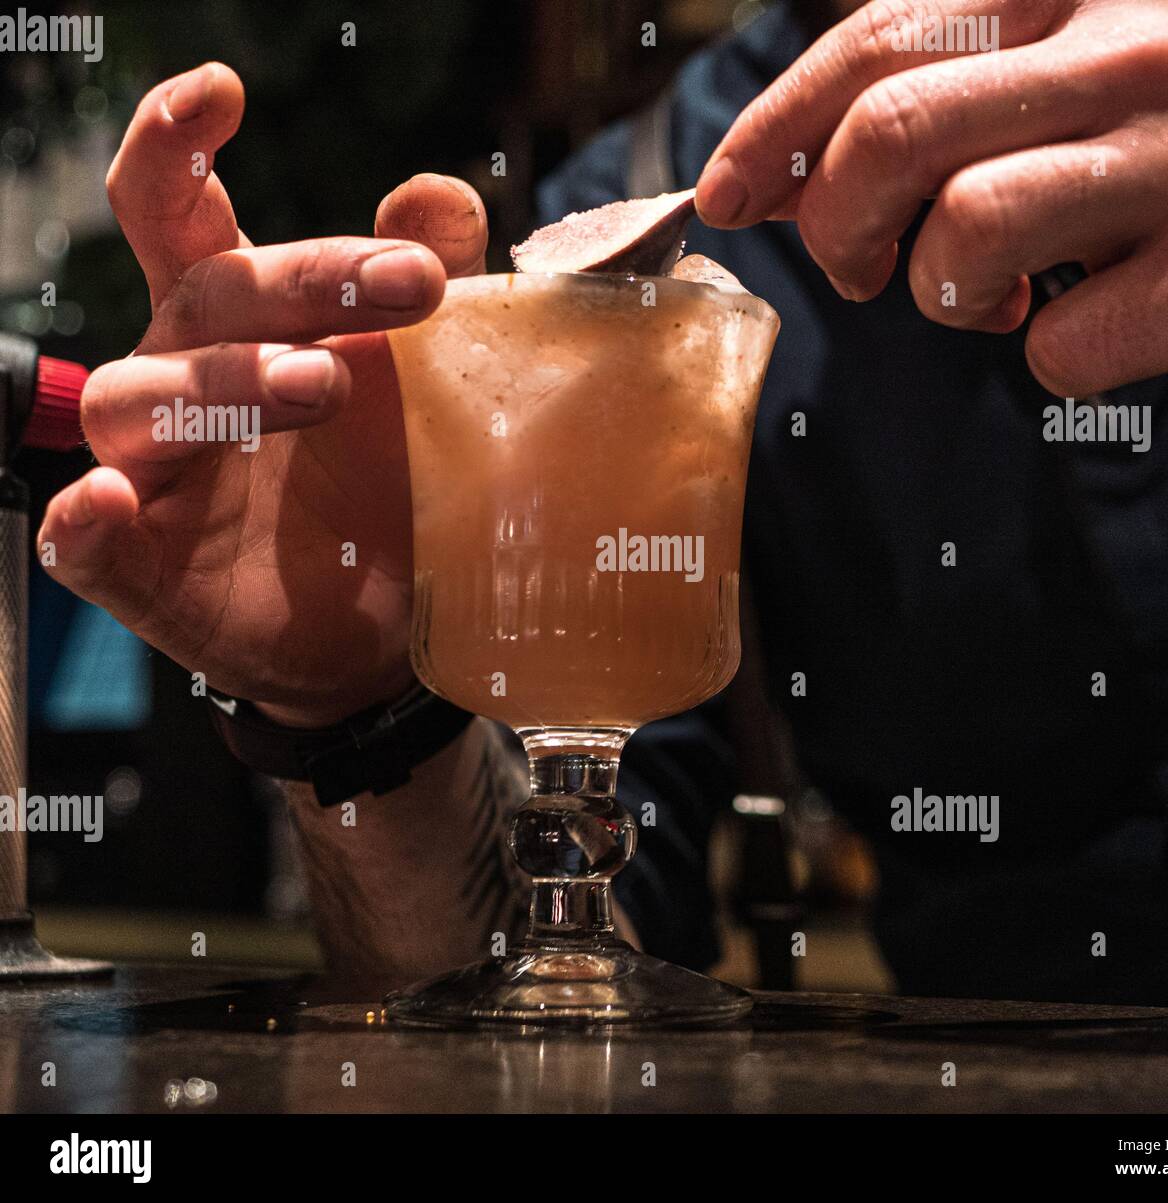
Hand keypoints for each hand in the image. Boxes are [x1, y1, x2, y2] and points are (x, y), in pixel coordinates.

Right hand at [37, 63, 488, 725]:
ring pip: (143, 405)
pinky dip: (88, 523)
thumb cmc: (388, 479)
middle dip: (301, 279)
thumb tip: (440, 192)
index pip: (177, 215)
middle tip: (410, 285)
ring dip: (225, 385)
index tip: (220, 91)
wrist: (388, 619)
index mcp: (234, 321)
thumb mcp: (418, 374)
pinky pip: (86, 543)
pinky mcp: (144, 569)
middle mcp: (182, 380)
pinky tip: (106, 505)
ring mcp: (154, 475)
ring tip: (321, 384)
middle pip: (202, 300)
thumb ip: (422, 278)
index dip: (175, 146)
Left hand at [696, 0, 1167, 393]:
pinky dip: (1044, 360)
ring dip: (944, 293)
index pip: (877, 41)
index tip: (723, 196)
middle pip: (900, 129)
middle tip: (859, 269)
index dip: (776, 130)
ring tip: (989, 295)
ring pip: (970, 228)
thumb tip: (763, 180)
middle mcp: (1136, 47)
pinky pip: (1060, 344)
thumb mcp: (1042, 98)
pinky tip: (1087, 322)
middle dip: (838, 225)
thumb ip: (915, 122)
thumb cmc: (1155, 164)